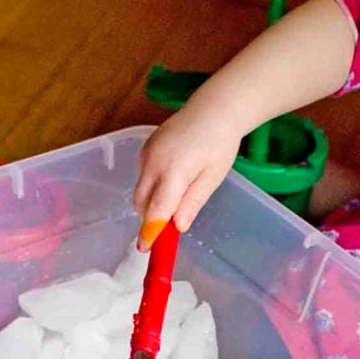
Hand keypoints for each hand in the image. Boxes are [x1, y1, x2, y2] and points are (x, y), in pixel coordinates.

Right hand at [134, 101, 241, 249]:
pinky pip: (143, 178)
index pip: (157, 210)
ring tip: (177, 199)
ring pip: (140, 191)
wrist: (213, 109)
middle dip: (150, 219)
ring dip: (152, 203)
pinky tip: (172, 181)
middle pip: (142, 203)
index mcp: (174, 171)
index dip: (150, 232)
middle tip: (166, 231)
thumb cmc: (219, 144)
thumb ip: (193, 202)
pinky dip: (152, 187)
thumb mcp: (212, 177)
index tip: (145, 249)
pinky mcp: (144, 149)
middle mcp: (154, 162)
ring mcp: (146, 154)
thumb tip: (178, 226)